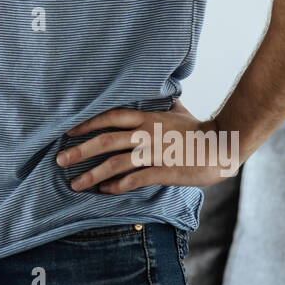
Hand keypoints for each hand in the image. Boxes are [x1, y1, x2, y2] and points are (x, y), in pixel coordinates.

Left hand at [56, 102, 242, 193]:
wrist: (224, 143)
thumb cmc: (200, 128)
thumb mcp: (178, 111)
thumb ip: (163, 104)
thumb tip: (162, 93)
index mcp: (147, 118)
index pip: (109, 117)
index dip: (86, 124)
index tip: (67, 132)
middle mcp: (146, 133)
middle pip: (106, 140)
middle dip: (80, 151)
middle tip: (60, 160)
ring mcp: (154, 152)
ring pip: (116, 162)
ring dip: (93, 174)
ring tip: (75, 184)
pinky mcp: (165, 170)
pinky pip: (136, 178)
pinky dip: (118, 185)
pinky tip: (104, 191)